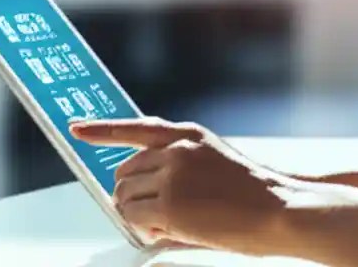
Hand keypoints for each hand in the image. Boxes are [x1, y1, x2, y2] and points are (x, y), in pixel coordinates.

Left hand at [70, 117, 300, 255]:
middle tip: (154, 213)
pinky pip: (134, 218)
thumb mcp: (216, 163)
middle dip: (131, 194)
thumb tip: (144, 193)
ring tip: (169, 223)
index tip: (77, 127)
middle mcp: (177, 150)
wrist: (281, 208)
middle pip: (124, 171)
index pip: (136, 127)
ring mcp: (172, 176)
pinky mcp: (170, 204)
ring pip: (124, 196)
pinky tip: (168, 230)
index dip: (102, 129)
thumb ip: (180, 167)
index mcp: (189, 135)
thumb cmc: (256, 193)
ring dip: (137, 213)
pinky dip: (143, 228)